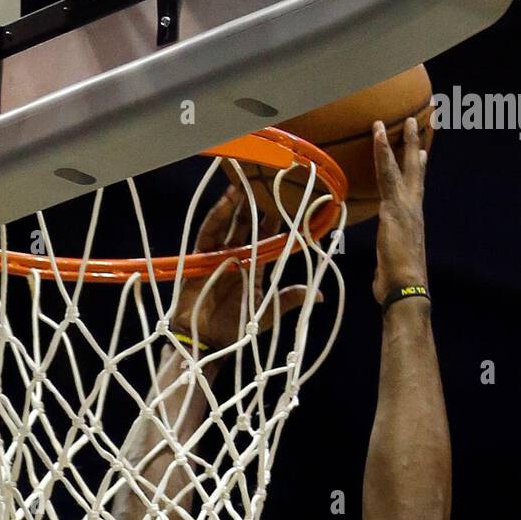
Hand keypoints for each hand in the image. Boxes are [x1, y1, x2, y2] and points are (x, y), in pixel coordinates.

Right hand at [171, 184, 316, 352]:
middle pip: (248, 223)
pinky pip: (209, 232)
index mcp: (255, 266)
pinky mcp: (201, 257)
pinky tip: (228, 198)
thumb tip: (319, 295)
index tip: (288, 198)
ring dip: (239, 202)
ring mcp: (218, 254)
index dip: (276, 218)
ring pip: (230, 222)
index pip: (267, 235)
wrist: (206, 342)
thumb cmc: (235, 329)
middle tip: (268, 178)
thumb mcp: (268, 313)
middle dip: (257, 202)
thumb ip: (290, 298)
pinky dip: (218, 215)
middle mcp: (237, 255)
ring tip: (249, 180)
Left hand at [372, 117, 427, 306]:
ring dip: (400, 140)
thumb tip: (383, 271)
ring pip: (401, 166)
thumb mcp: (391, 264)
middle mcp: (413, 208)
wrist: (407, 290)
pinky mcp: (393, 208)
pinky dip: (382, 152)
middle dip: (417, 144)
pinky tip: (378, 134)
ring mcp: (405, 206)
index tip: (422, 152)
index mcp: (412, 219)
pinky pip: (386, 174)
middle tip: (420, 120)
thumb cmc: (398, 284)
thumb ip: (387, 257)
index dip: (418, 168)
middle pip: (415, 169)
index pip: (415, 187)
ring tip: (397, 118)